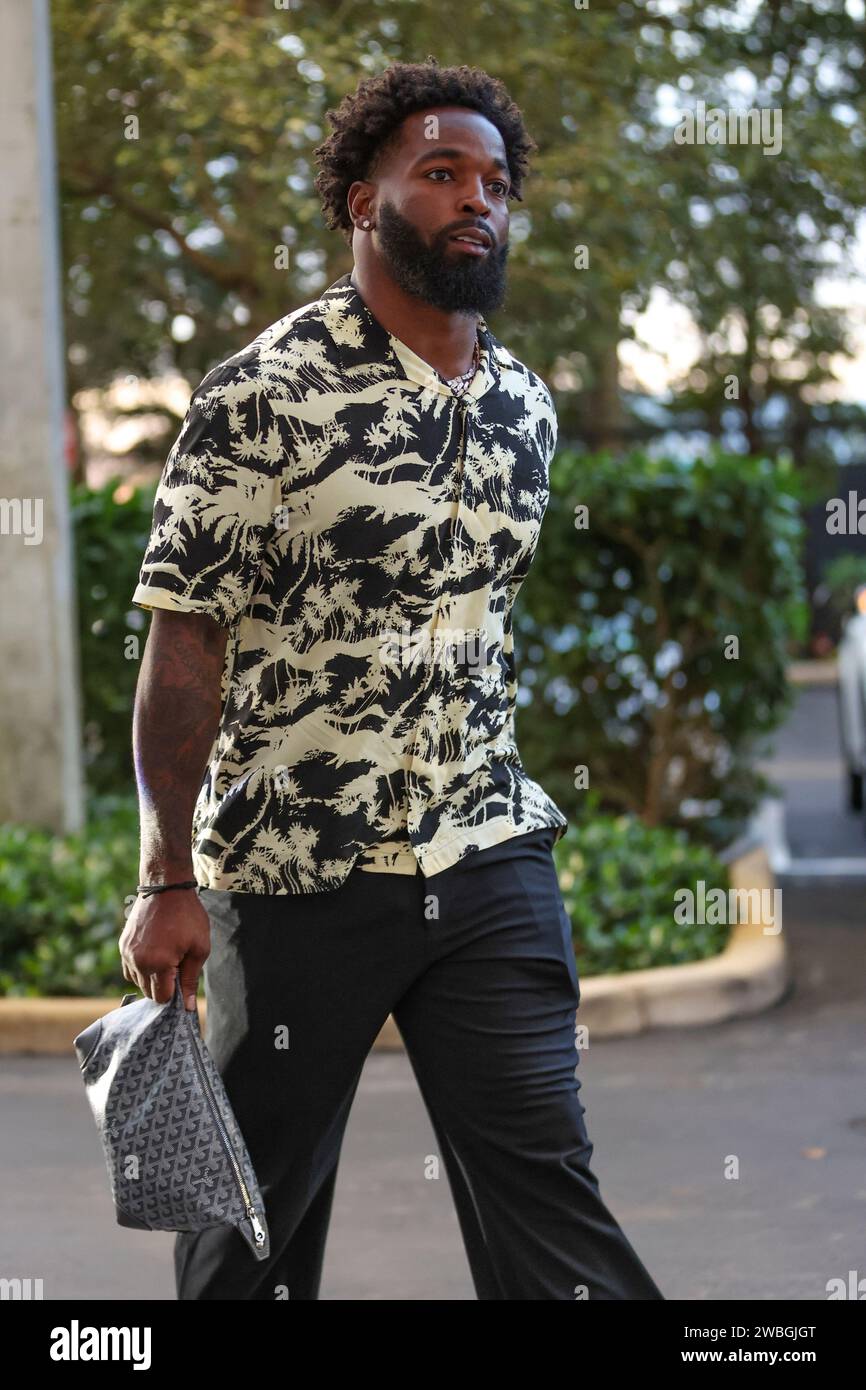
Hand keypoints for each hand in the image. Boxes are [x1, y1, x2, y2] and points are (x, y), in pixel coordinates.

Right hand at [119, 889, 210, 1009]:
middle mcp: (138, 962)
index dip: (175, 994)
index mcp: (158, 964)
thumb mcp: (199, 948)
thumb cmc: (188, 917)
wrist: (167, 887)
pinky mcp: (122, 945)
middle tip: (177, 966)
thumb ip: (191, 980)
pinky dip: (141, 968)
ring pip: (137, 982)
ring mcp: (127, 953)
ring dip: (151, 978)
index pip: (162, 998)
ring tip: (166, 958)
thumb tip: (188, 1008)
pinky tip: (155, 954)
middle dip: (164, 986)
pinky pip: (129, 969)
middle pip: (149, 993)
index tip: (183, 980)